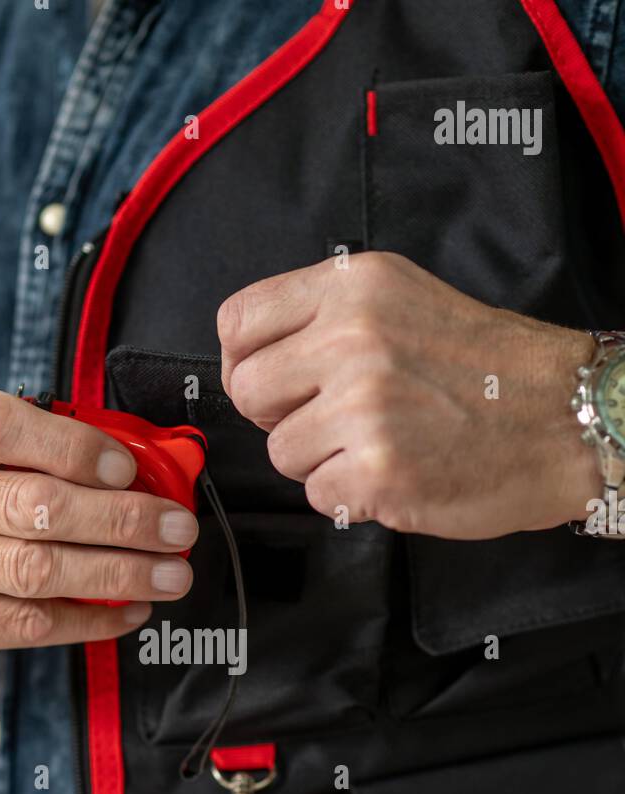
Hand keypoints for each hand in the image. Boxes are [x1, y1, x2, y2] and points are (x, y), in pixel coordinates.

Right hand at [0, 391, 197, 677]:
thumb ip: (18, 442)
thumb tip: (128, 460)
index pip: (1, 427)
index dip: (75, 447)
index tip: (128, 468)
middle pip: (35, 507)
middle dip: (122, 520)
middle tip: (177, 527)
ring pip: (38, 572)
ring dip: (120, 574)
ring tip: (171, 573)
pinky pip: (27, 625)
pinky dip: (90, 620)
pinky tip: (128, 611)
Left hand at [218, 252, 596, 539]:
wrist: (567, 419)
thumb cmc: (491, 370)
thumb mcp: (404, 301)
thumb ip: (328, 317)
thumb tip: (257, 356)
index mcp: (354, 287)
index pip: (238, 322)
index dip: (245, 363)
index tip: (274, 382)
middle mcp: (352, 338)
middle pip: (248, 392)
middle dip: (279, 416)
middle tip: (332, 420)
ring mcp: (364, 406)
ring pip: (280, 451)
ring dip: (318, 460)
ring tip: (376, 445)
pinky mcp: (376, 470)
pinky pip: (316, 494)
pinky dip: (348, 496)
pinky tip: (394, 473)